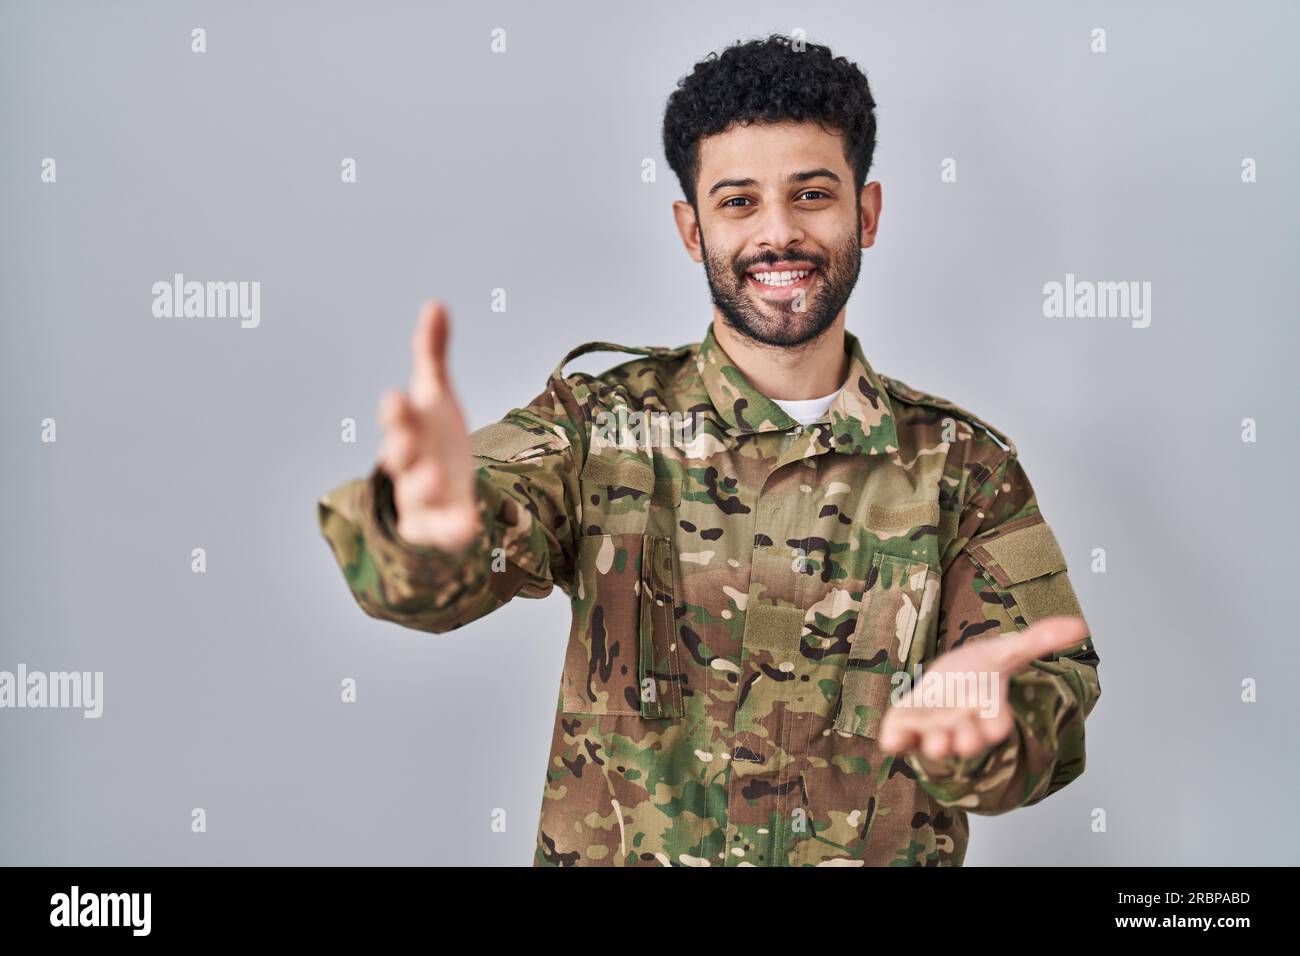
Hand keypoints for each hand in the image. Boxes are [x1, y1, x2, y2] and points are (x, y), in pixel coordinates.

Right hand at [377, 301, 480, 550]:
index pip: (398, 419)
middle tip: (403, 442)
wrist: (440, 488)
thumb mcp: (436, 395)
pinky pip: (445, 529)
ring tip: (433, 477)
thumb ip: (432, 354)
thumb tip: (436, 303)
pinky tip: (470, 527)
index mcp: (407, 430)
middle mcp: (410, 464)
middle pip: (399, 456)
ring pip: (417, 493)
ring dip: (422, 485)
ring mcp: (423, 496)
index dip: (396, 412)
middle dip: (400, 448)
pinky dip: (454, 529)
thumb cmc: (432, 436)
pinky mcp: (441, 524)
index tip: (396, 397)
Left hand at [878, 615, 1088, 761]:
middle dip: (967, 741)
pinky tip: (891, 740)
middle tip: (964, 742)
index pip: (997, 722)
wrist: (943, 682)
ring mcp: (933, 729)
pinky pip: (900, 739)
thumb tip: (1082, 625)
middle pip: (968, 739)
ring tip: (937, 743)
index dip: (996, 723)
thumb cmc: (977, 672)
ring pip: (935, 744)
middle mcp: (962, 726)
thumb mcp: (1006, 652)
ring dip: (935, 745)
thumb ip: (1039, 640)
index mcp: (988, 712)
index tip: (997, 726)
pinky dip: (896, 741)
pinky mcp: (906, 729)